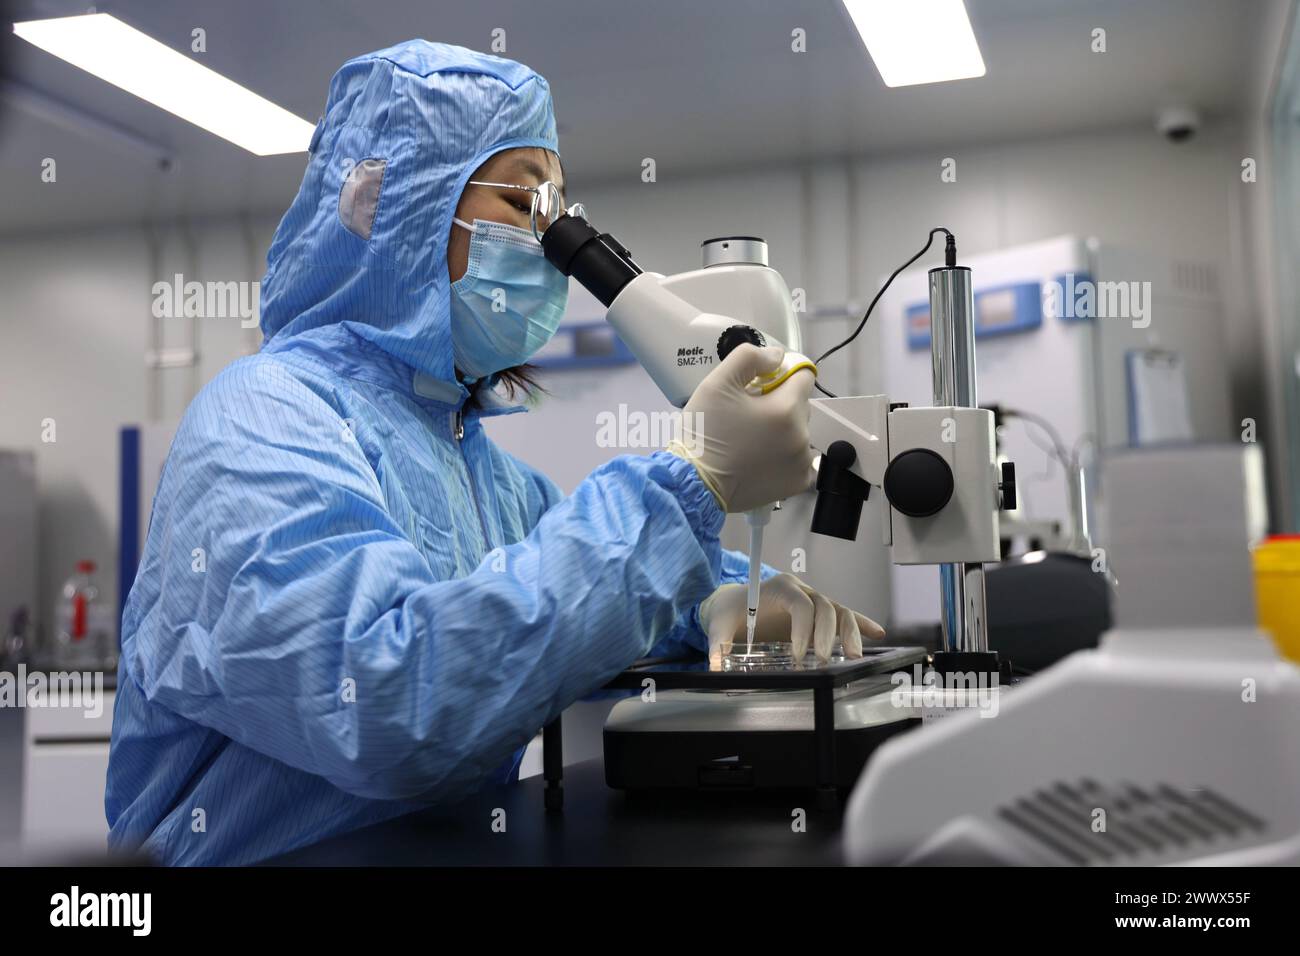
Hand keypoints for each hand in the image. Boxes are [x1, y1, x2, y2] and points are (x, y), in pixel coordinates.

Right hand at [668, 344, 815, 512]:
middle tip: (746, 414)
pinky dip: (786, 455)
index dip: (781, 373)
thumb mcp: (717, 383)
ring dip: (782, 430)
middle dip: (779, 403)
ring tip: (751, 439)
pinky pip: (800, 459)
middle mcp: (802, 437)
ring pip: (799, 432)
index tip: (760, 384)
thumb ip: (749, 358)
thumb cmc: (705, 434)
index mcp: (786, 409)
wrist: (695, 485)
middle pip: (800, 405)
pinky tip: (762, 457)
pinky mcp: (796, 483)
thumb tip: (777, 356)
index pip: (803, 376)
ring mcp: (801, 463)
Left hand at [698, 572, 884, 668]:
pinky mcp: (818, 613)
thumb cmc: (729, 610)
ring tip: (853, 656)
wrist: (733, 601)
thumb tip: (715, 664)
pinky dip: (860, 623)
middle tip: (823, 661)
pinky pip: (844, 615)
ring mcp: (812, 600)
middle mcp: (800, 590)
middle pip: (825, 605)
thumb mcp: (719, 625)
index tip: (799, 655)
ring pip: (839, 610)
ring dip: (850, 632)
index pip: (801, 603)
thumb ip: (717, 644)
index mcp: (779, 587)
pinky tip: (876, 634)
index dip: (804, 628)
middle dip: (828, 633)